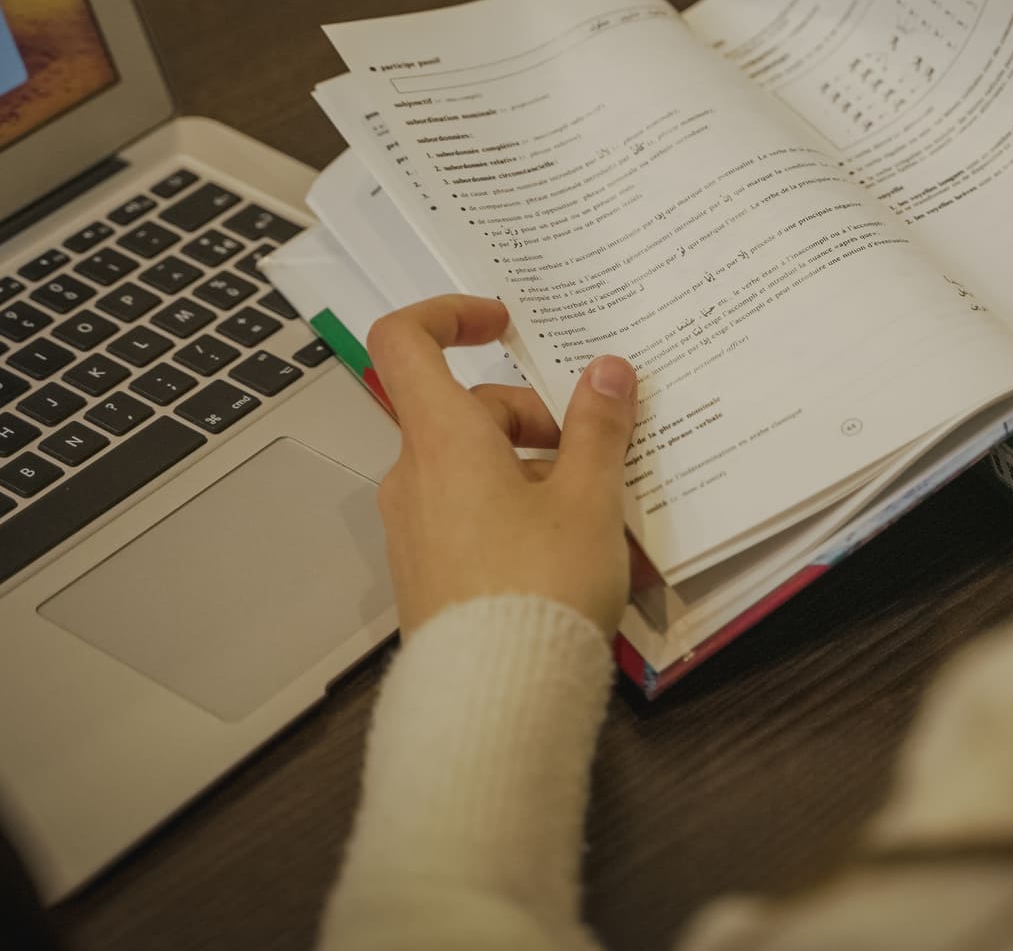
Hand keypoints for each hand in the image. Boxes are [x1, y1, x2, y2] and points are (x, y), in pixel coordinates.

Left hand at [366, 295, 638, 636]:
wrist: (496, 699)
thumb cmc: (540, 589)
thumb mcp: (588, 499)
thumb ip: (599, 427)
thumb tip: (607, 371)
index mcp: (443, 440)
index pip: (405, 341)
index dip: (449, 313)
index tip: (504, 323)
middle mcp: (414, 477)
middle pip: (465, 411)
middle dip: (534, 420)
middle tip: (594, 454)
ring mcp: (414, 528)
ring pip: (471, 467)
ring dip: (530, 469)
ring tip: (592, 512)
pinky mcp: (428, 573)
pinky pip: (469, 516)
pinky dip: (514, 512)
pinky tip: (566, 552)